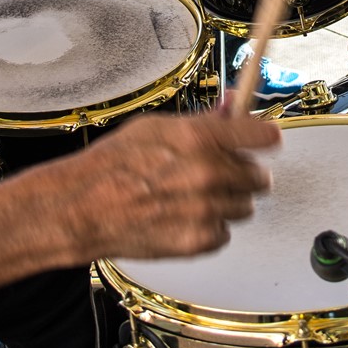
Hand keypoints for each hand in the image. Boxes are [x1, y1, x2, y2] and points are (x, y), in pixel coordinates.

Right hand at [23, 112, 280, 259]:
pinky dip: (210, 228)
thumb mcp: (154, 127)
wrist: (82, 209)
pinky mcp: (199, 240)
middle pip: (260, 176)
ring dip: (228, 202)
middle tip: (221, 173)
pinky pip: (225, 233)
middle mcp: (208, 174)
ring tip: (194, 197)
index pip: (262, 136)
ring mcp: (205, 209)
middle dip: (244, 173)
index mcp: (199, 139)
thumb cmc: (110, 166)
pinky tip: (184, 217)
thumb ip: (201, 121)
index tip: (266, 140)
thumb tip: (232, 107)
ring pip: (245, 207)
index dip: (265, 137)